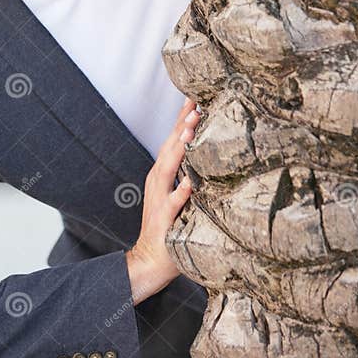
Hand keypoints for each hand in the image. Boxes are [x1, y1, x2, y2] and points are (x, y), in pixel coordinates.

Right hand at [125, 96, 199, 304]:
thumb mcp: (178, 195)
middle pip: (170, 146)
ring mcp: (160, 198)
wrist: (149, 260)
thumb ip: (189, 174)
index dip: (182, 119)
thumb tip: (208, 155)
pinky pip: (174, 202)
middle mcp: (158, 180)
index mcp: (162, 173)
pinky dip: (182, 190)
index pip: (173, 140)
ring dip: (180, 146)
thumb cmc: (168, 227)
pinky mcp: (164, 218)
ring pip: (169, 166)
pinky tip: (191, 181)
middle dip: (183, 123)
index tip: (195, 97)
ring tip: (193, 127)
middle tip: (196, 102)